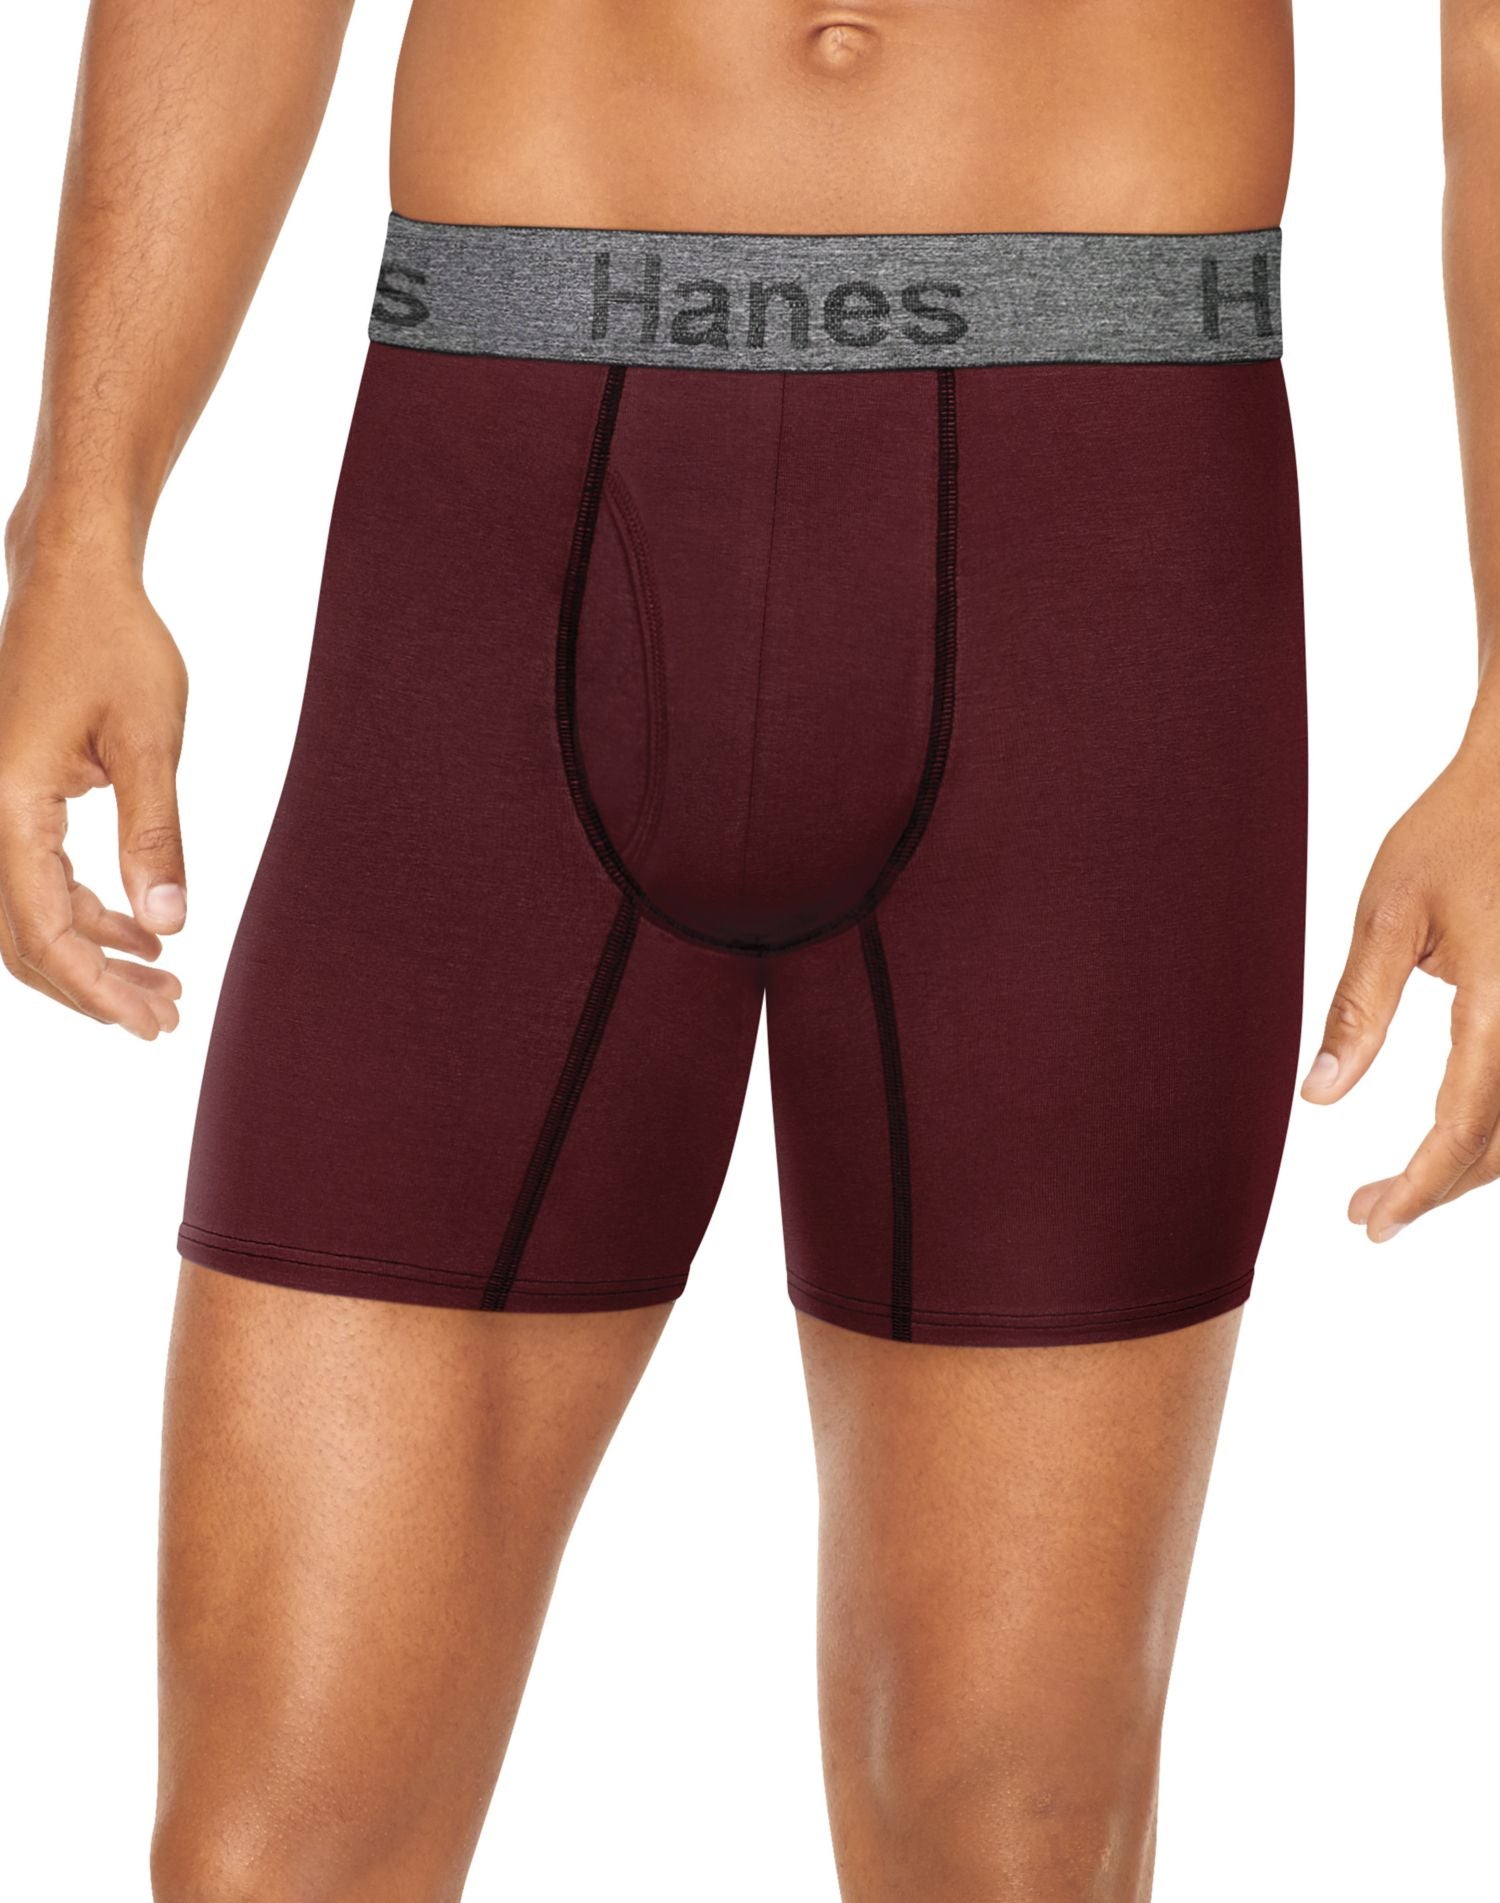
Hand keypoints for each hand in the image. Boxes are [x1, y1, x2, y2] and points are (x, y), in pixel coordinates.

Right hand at [0, 546, 186, 1037]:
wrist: (74, 581)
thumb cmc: (114, 646)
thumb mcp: (151, 741)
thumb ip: (156, 835)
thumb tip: (168, 928)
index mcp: (8, 805)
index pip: (43, 930)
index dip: (96, 989)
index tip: (152, 1023)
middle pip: (24, 939)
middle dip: (95, 988)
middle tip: (167, 1019)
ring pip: (29, 914)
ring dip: (93, 956)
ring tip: (166, 987)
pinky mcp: (10, 796)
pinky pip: (37, 878)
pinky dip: (86, 913)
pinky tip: (141, 934)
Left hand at [1302, 724, 1499, 1239]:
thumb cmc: (1455, 833)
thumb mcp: (1389, 915)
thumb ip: (1358, 1010)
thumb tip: (1319, 1097)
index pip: (1463, 1126)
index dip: (1418, 1187)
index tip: (1371, 1222)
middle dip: (1436, 1189)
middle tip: (1365, 1211)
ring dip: (1468, 1166)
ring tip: (1394, 1187)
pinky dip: (1492, 1127)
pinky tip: (1449, 1137)